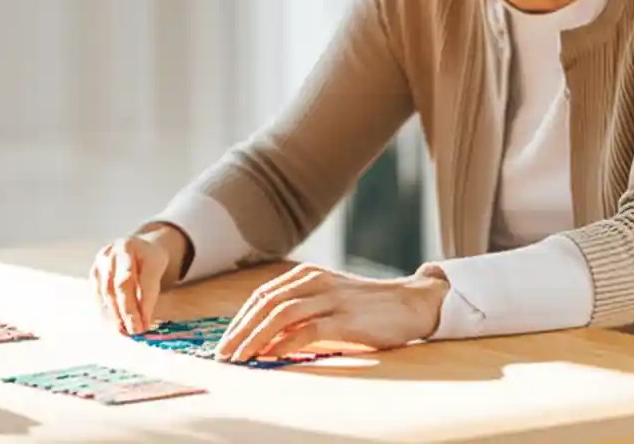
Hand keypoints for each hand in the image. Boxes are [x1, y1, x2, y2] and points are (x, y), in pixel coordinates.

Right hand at [90, 224, 189, 334]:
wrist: (135, 248)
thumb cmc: (150, 262)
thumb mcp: (158, 270)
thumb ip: (151, 291)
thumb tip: (143, 321)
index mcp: (139, 247)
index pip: (144, 278)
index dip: (146, 302)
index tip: (147, 323)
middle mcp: (118, 250)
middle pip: (122, 284)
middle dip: (129, 311)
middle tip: (136, 330)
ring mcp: (103, 260)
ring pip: (108, 292)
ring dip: (116, 314)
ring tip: (126, 331)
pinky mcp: (94, 272)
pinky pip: (98, 295)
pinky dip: (106, 310)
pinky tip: (115, 323)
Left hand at [214, 263, 447, 361]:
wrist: (410, 303)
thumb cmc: (367, 306)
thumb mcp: (329, 297)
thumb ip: (302, 307)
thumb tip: (267, 333)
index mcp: (307, 275)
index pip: (262, 296)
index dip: (240, 319)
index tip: (225, 341)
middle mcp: (314, 281)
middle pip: (265, 304)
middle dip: (240, 331)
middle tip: (223, 354)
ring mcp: (330, 298)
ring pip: (280, 315)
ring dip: (255, 338)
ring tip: (240, 358)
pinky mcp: (345, 318)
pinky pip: (306, 330)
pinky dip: (283, 344)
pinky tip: (270, 357)